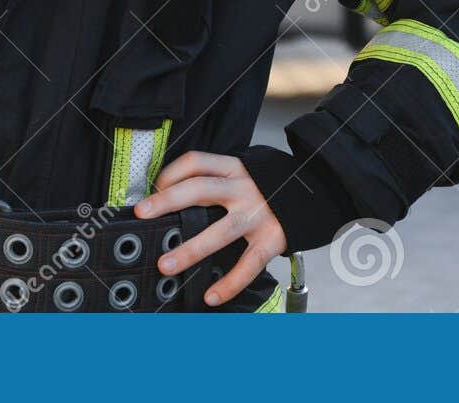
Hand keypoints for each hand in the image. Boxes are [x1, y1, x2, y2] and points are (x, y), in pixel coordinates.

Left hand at [132, 151, 285, 306]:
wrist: (314, 192)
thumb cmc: (267, 187)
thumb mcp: (242, 174)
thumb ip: (214, 182)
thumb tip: (169, 198)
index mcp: (234, 168)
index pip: (196, 163)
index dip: (170, 174)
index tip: (152, 190)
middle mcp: (244, 188)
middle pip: (200, 189)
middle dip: (168, 201)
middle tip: (144, 214)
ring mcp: (258, 214)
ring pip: (220, 230)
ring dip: (190, 249)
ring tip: (166, 264)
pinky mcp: (272, 239)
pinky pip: (248, 264)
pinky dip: (230, 283)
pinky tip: (212, 296)